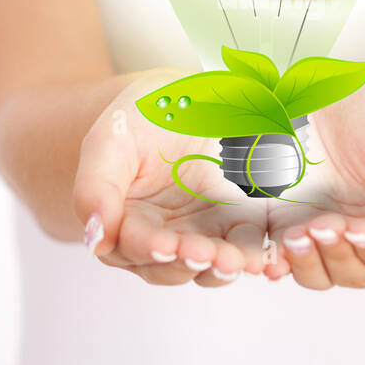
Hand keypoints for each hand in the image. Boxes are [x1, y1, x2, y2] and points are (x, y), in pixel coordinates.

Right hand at [73, 71, 268, 285]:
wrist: (189, 98)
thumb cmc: (141, 118)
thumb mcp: (112, 139)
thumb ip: (95, 186)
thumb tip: (94, 238)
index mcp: (126, 223)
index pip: (134, 245)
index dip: (149, 248)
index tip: (164, 245)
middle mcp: (165, 238)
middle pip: (175, 265)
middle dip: (191, 262)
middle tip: (208, 256)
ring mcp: (205, 235)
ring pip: (213, 265)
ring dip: (226, 267)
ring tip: (241, 262)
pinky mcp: (242, 227)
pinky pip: (250, 248)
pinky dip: (260, 257)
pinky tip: (270, 259)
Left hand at [264, 70, 364, 288]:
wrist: (334, 87)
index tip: (356, 230)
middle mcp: (364, 235)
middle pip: (356, 272)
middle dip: (337, 253)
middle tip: (320, 225)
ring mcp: (323, 232)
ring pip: (318, 273)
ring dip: (306, 262)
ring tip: (296, 236)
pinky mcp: (285, 223)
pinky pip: (278, 256)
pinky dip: (273, 263)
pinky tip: (268, 261)